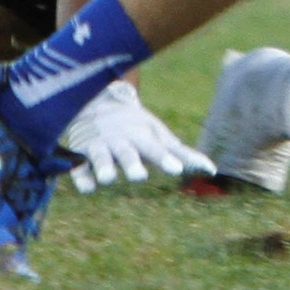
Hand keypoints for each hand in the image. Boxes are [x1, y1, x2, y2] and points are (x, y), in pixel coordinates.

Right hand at [60, 80, 214, 193]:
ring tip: (107, 179)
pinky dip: (80, 175)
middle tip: (140, 176)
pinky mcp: (79, 154)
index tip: (177, 170)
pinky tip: (86, 187)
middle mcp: (121, 140)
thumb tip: (211, 170)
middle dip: (132, 163)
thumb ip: (182, 154)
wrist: (96, 102)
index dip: (165, 160)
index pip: (155, 149)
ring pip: (101, 157)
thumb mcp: (159, 135)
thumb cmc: (136, 126)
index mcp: (141, 137)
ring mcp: (99, 146)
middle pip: (127, 153)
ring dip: (104, 167)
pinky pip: (77, 167)